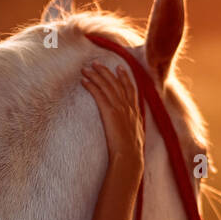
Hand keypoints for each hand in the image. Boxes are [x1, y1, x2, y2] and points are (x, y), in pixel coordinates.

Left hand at [80, 62, 143, 181]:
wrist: (129, 156)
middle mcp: (128, 106)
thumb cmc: (132, 152)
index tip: (119, 68)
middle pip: (116, 83)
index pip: (130, 89)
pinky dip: (91, 86)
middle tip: (97, 63)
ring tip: (87, 68)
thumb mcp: (136, 136)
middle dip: (106, 72)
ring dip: (96, 75)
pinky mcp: (109, 112)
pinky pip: (99, 94)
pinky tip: (84, 81)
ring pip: (107, 86)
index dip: (124, 77)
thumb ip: (134, 128)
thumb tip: (133, 128)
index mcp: (135, 112)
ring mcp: (119, 108)